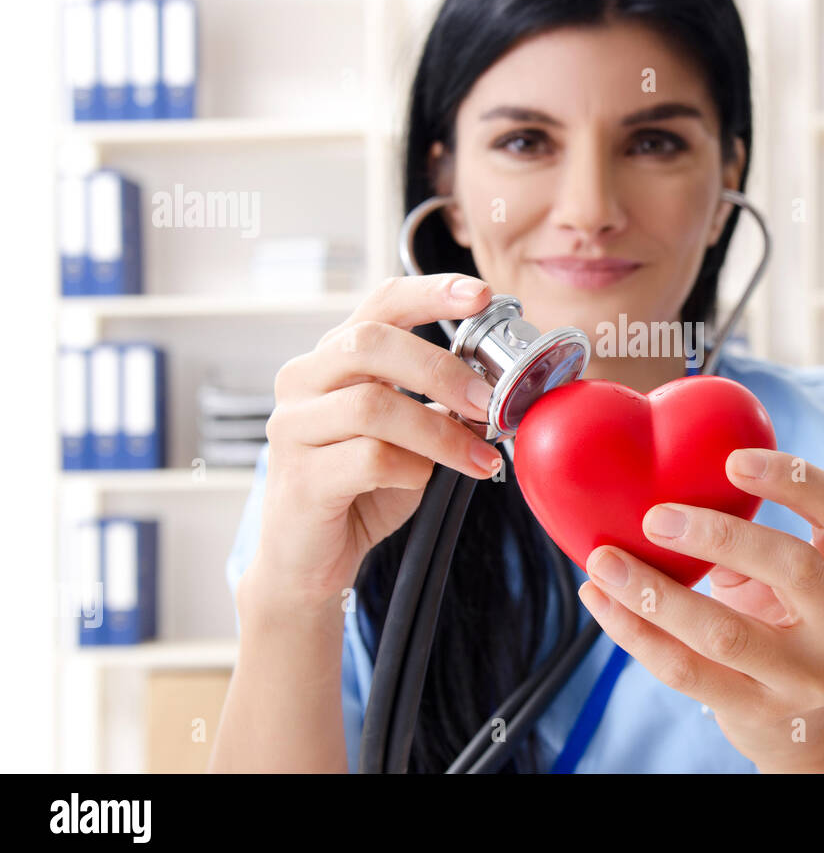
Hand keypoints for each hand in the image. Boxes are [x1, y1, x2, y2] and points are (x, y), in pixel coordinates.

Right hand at [246, 274, 504, 612]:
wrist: (308, 560)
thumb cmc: (362, 489)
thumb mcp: (410, 436)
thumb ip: (440, 404)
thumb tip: (501, 388)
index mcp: (334, 358)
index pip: (380, 302)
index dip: (431, 291)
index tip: (481, 294)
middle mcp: (303, 380)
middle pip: (369, 343)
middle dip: (441, 368)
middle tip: (489, 401)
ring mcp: (293, 427)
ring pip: (373, 406)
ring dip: (440, 432)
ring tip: (480, 457)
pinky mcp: (300, 478)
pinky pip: (367, 459)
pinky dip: (412, 468)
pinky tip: (426, 481)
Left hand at [577, 448, 823, 772]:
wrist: (803, 721)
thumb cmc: (777, 616)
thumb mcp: (782, 573)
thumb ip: (745, 533)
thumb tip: (658, 477)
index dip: (797, 480)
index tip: (732, 460)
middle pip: (795, 567)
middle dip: (720, 535)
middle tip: (654, 517)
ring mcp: (806, 677)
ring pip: (727, 631)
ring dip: (655, 593)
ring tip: (604, 561)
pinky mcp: (758, 711)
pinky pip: (686, 671)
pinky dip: (635, 632)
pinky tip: (600, 599)